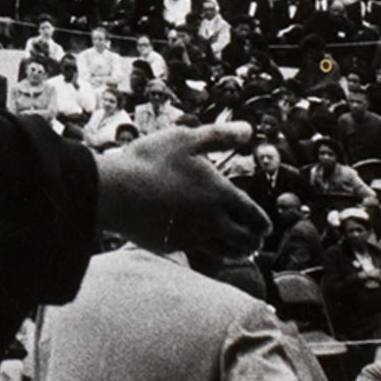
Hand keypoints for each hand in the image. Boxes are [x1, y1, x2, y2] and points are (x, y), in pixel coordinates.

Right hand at [93, 123, 268, 256]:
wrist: (114, 191)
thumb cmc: (150, 161)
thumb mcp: (186, 139)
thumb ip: (219, 136)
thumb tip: (248, 128)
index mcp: (220, 195)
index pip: (254, 216)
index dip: (263, 223)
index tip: (266, 227)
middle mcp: (211, 220)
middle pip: (245, 240)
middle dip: (254, 241)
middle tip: (255, 241)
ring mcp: (191, 236)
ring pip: (224, 252)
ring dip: (235, 251)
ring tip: (237, 249)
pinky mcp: (171, 245)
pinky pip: (197, 251)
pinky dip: (206, 250)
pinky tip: (201, 243)